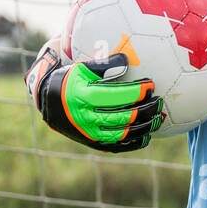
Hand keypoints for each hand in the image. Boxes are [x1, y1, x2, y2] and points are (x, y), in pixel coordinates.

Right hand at [24, 41, 163, 150]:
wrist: (48, 102)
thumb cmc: (69, 80)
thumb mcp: (81, 68)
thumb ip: (104, 65)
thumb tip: (127, 60)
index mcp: (85, 97)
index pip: (118, 95)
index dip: (137, 91)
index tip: (150, 85)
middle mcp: (87, 118)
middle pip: (124, 116)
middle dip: (145, 109)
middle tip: (159, 102)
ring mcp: (90, 133)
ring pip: (123, 134)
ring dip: (143, 127)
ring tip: (158, 118)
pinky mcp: (92, 143)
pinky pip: (117, 146)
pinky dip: (134, 143)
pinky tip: (147, 136)